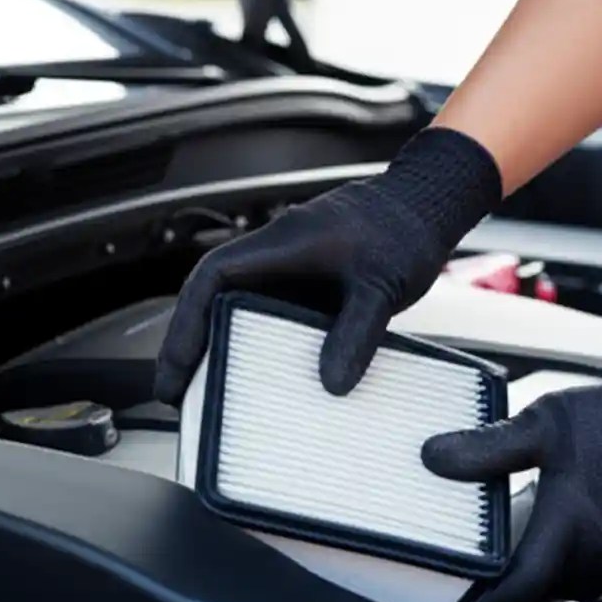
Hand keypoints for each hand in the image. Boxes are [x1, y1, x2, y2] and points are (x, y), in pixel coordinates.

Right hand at [154, 127, 501, 403]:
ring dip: (216, 347)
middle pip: (211, 301)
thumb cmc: (401, 229)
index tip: (175, 367)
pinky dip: (255, 348)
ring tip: (205, 394)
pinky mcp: (307, 290)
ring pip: (235, 310)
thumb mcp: (383, 285)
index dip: (185, 325)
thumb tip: (333, 383)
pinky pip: (268, 319)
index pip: (210, 280)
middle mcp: (274, 259)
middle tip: (176, 393)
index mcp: (279, 245)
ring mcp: (288, 274)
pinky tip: (260, 381)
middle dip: (189, 346)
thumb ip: (356, 332)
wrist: (425, 207)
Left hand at [423, 364, 601, 601]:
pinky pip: (586, 576)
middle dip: (501, 593)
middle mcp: (590, 561)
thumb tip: (436, 457)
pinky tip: (550, 536)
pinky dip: (561, 565)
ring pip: (560, 589)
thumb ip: (488, 447)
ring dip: (532, 579)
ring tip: (503, 559)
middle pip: (532, 598)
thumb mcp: (546, 425)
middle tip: (468, 579)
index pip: (510, 594)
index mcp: (563, 536)